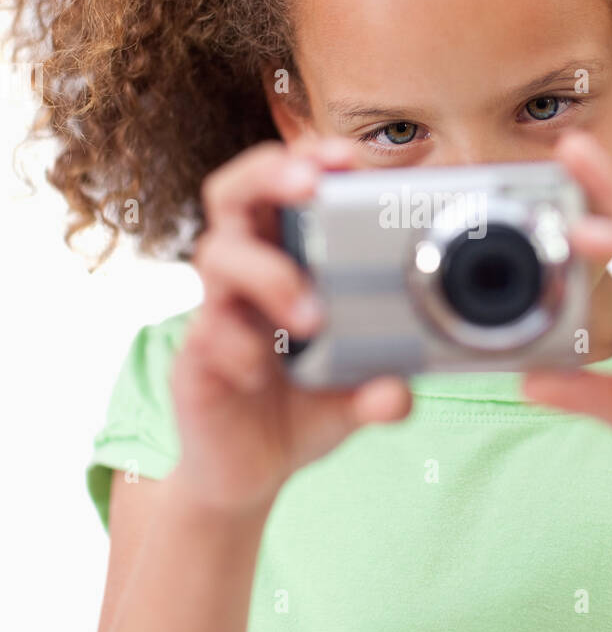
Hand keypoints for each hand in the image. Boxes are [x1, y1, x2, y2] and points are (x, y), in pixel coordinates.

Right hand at [170, 135, 411, 518]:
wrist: (244, 473)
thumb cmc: (299, 408)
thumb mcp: (354, 398)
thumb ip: (379, 390)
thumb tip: (399, 392)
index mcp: (282, 259)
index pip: (284, 188)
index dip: (308, 160)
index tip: (346, 158)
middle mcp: (243, 275)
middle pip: (233, 192)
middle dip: (270, 174)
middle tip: (311, 186)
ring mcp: (214, 313)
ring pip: (217, 255)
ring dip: (269, 273)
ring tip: (311, 315)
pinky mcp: (193, 359)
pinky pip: (205, 333)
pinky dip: (238, 346)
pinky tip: (262, 370)